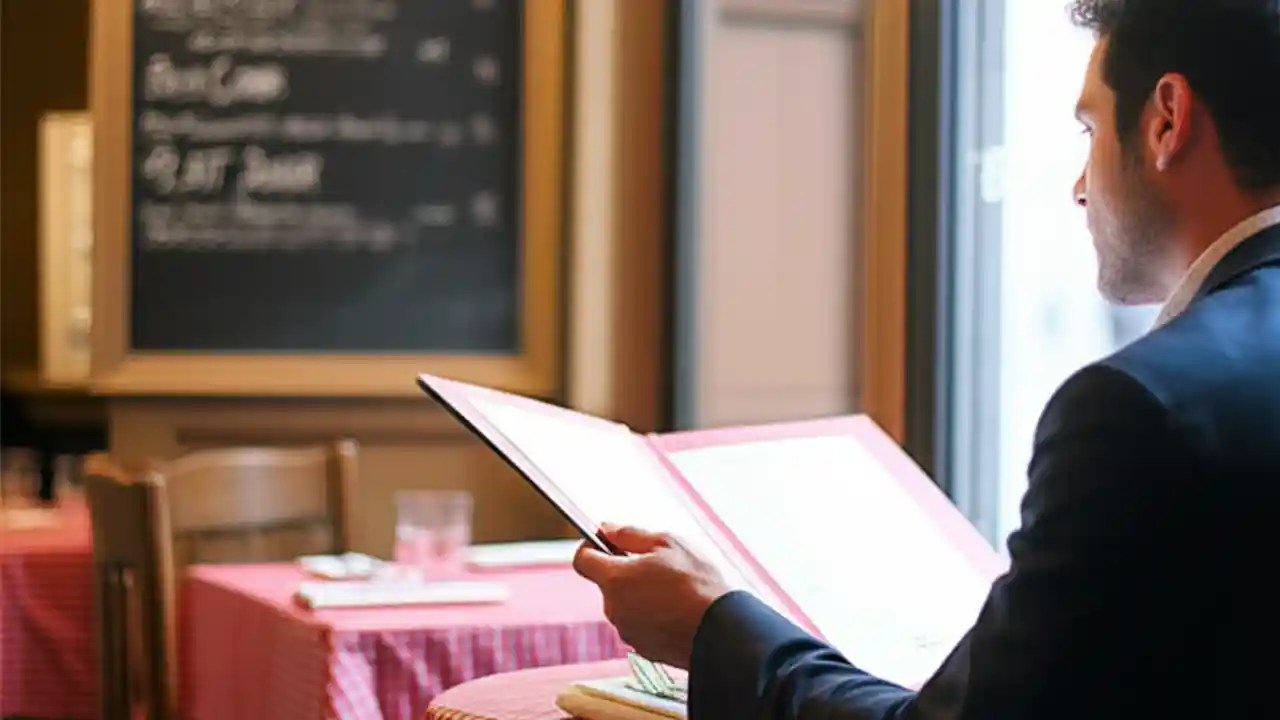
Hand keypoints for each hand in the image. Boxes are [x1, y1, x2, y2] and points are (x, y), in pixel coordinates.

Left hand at [572, 524, 732, 668]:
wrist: (722, 630)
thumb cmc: (697, 583)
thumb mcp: (667, 543)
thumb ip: (630, 534)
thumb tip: (606, 529)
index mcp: (615, 579)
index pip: (582, 559)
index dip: (592, 546)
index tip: (608, 542)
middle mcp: (614, 608)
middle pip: (607, 583)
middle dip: (625, 571)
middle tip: (657, 565)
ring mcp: (628, 631)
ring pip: (625, 604)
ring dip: (640, 594)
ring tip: (673, 590)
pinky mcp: (643, 648)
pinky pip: (639, 624)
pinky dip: (651, 616)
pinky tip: (676, 611)